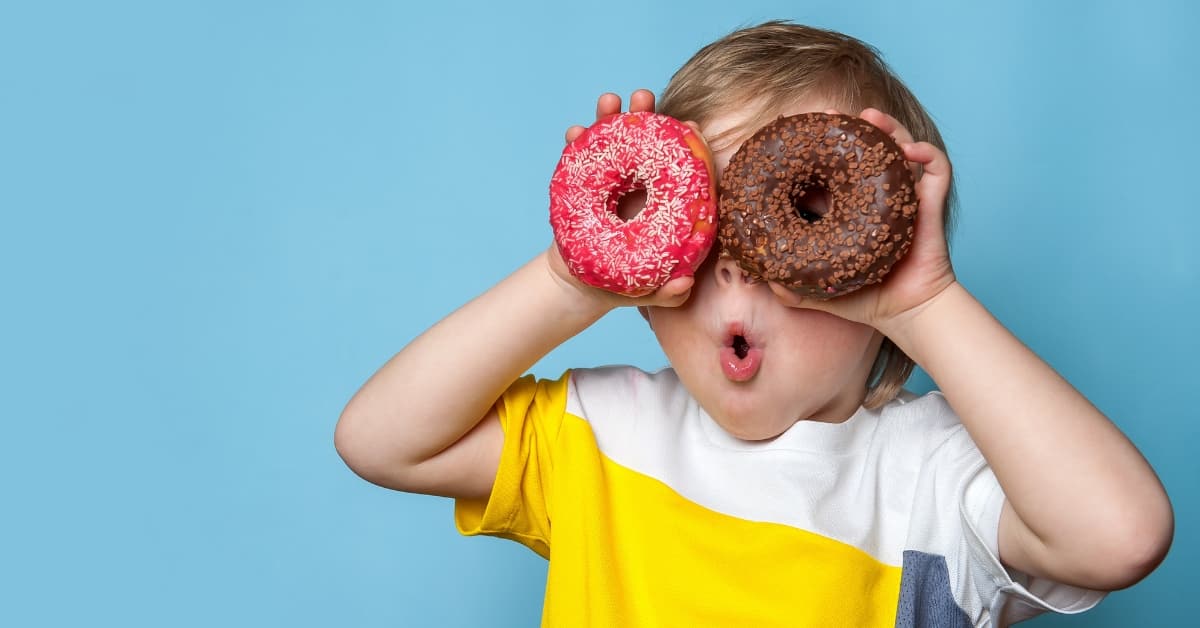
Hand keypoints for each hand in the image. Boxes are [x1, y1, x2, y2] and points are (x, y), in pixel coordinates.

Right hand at [549, 89, 698, 311]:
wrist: (580, 284)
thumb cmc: (623, 285)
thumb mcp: (646, 290)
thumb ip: (666, 293)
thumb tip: (684, 285)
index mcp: (665, 203)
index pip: (681, 168)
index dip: (687, 147)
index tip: (690, 128)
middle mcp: (641, 184)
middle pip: (647, 143)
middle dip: (646, 117)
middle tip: (643, 98)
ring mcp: (613, 180)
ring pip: (614, 142)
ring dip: (610, 117)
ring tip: (609, 102)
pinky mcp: (586, 182)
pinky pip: (582, 157)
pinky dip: (578, 141)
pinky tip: (574, 132)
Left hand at [767, 108, 957, 334]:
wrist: (907, 313)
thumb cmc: (866, 300)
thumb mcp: (821, 291)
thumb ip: (793, 288)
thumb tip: (765, 281)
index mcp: (848, 208)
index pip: (832, 169)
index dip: (820, 149)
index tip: (802, 133)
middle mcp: (876, 195)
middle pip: (866, 148)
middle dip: (850, 127)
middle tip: (831, 115)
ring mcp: (904, 195)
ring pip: (899, 149)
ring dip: (888, 128)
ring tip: (871, 117)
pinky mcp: (930, 204)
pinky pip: (937, 171)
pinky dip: (927, 155)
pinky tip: (911, 151)